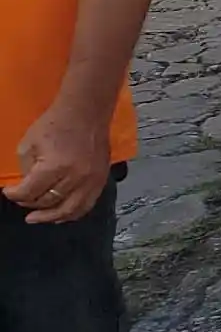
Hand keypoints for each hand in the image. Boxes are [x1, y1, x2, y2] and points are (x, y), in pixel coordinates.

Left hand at [4, 103, 113, 222]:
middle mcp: (75, 178)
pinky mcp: (101, 180)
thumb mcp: (28, 143)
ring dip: (50, 217)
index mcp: (54, 167)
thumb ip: (26, 168)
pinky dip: (73, 213)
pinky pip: (87, 204)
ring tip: (37, 219)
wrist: (86, 112)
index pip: (28, 192)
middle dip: (29, 203)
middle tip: (21, 200)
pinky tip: (61, 215)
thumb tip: (26, 185)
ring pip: (69, 210)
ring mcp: (91, 180)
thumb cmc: (55, 124)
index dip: (13, 194)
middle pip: (47, 202)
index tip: (8, 192)